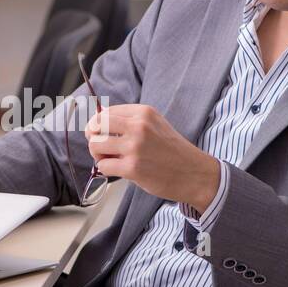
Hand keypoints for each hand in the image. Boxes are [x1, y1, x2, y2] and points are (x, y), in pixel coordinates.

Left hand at [85, 104, 219, 211]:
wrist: (194, 173)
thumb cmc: (172, 151)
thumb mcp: (154, 125)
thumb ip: (129, 121)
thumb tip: (96, 122)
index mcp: (143, 113)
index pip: (105, 113)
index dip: (96, 125)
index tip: (97, 134)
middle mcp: (138, 126)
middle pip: (96, 126)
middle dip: (93, 138)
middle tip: (101, 149)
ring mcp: (135, 147)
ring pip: (95, 145)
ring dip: (98, 155)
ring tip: (110, 160)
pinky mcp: (133, 168)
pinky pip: (103, 166)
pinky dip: (106, 170)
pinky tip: (119, 170)